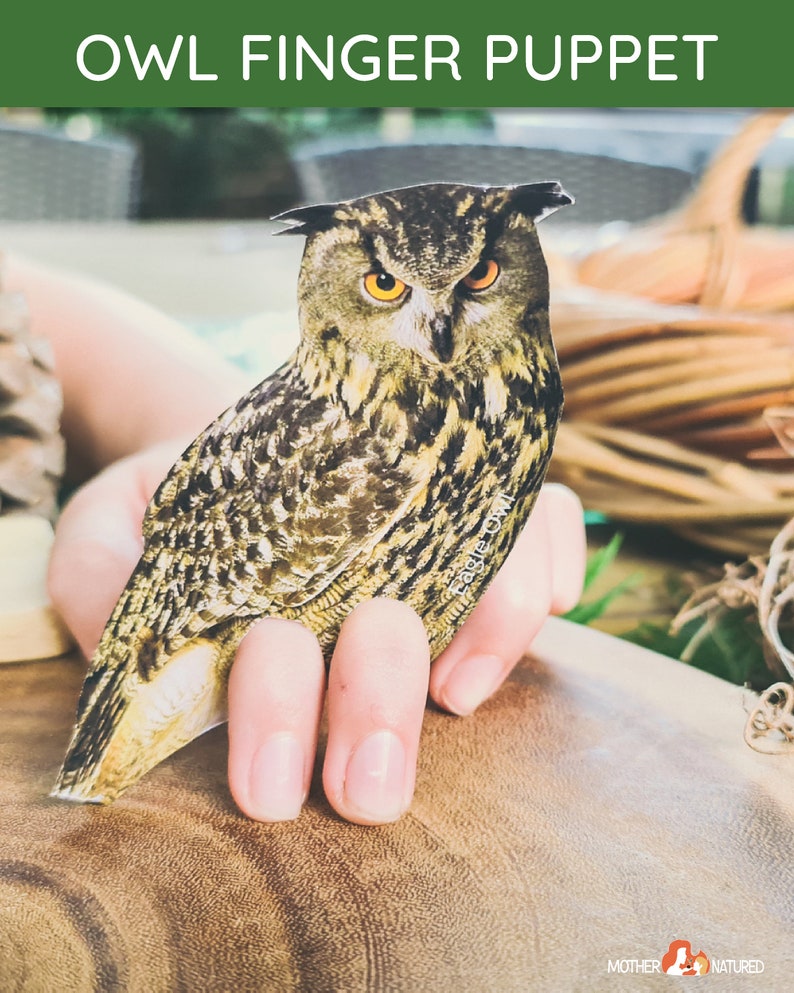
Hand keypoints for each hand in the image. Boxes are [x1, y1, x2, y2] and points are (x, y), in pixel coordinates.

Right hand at [49, 448, 585, 825]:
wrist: (256, 434)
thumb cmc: (188, 493)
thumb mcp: (109, 522)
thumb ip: (96, 580)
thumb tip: (120, 642)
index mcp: (280, 642)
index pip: (287, 701)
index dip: (278, 730)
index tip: (265, 780)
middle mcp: (371, 620)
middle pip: (396, 676)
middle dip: (378, 717)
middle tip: (364, 774)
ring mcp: (434, 568)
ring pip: (487, 615)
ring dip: (482, 648)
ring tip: (455, 686)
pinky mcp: (480, 512)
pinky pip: (544, 537)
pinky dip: (551, 561)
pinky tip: (536, 586)